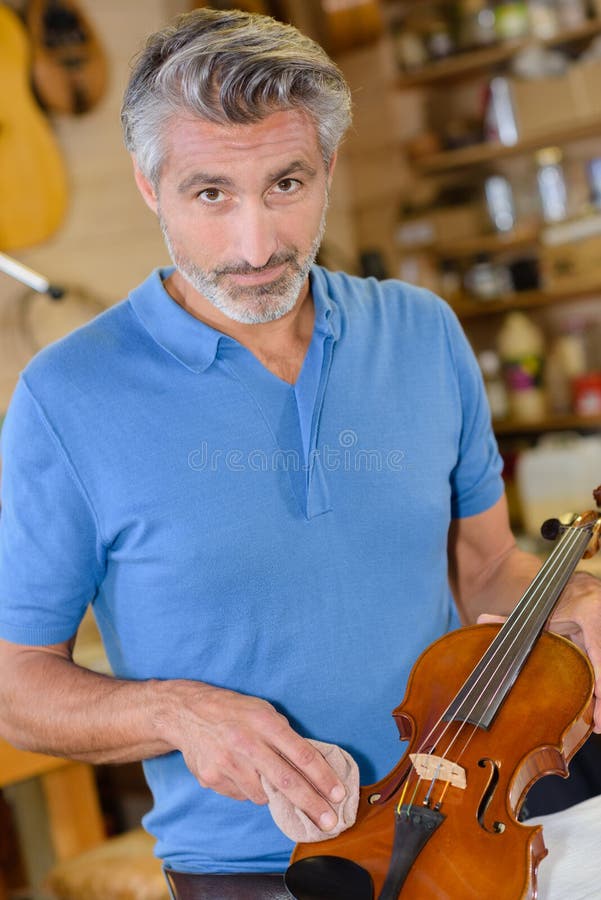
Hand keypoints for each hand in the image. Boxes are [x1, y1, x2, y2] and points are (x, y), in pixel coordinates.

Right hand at [164, 682, 345, 830]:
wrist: (187, 712)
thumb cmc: (234, 711)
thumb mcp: (263, 711)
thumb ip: (285, 737)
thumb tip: (313, 769)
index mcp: (264, 722)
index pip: (301, 754)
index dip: (323, 777)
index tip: (339, 795)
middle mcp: (246, 742)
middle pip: (287, 781)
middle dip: (312, 804)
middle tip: (330, 822)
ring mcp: (227, 762)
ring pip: (263, 794)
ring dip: (272, 794)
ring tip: (262, 773)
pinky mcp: (212, 777)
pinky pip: (242, 795)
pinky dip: (249, 789)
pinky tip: (241, 771)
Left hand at [478, 571, 600, 732]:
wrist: (580, 587)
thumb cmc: (559, 601)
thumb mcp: (539, 610)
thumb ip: (512, 620)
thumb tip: (482, 621)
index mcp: (589, 612)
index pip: (599, 647)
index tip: (599, 694)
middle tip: (597, 722)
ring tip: (597, 721)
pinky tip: (596, 708)